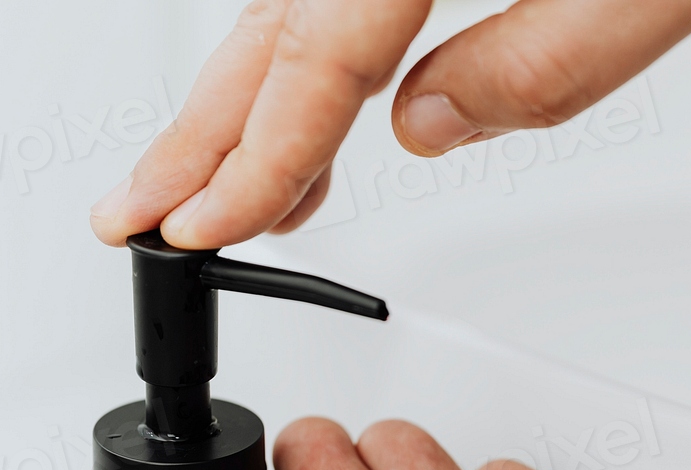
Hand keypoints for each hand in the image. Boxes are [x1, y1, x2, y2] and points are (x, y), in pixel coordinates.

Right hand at [90, 0, 690, 247]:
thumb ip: (547, 61)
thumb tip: (428, 124)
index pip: (319, 49)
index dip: (255, 152)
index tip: (206, 225)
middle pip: (277, 18)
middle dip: (205, 130)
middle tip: (143, 214)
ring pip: (302, 1)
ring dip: (250, 98)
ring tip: (217, 184)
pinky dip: (314, 51)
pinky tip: (309, 105)